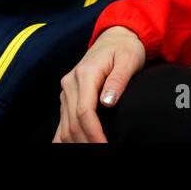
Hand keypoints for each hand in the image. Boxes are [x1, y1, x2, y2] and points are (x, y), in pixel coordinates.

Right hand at [52, 26, 146, 142]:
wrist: (114, 38)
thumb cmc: (125, 49)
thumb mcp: (129, 59)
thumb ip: (118, 80)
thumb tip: (107, 102)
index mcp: (85, 74)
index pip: (84, 111)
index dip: (94, 132)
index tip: (105, 145)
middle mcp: (70, 83)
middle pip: (73, 122)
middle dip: (86, 141)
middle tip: (103, 151)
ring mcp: (66, 91)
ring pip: (65, 126)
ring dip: (76, 142)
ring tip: (93, 149)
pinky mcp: (67, 96)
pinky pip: (61, 122)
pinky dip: (64, 138)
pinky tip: (72, 146)